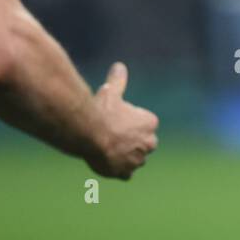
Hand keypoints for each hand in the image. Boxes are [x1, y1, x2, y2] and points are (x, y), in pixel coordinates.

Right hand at [86, 62, 158, 178]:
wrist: (89, 133)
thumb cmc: (101, 111)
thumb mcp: (110, 92)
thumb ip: (117, 81)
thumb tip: (119, 66)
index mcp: (150, 123)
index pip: (145, 124)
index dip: (129, 122)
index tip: (116, 119)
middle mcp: (149, 143)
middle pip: (144, 143)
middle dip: (132, 141)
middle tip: (112, 135)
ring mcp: (138, 160)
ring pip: (135, 159)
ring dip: (125, 156)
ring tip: (107, 148)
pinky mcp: (126, 172)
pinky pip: (125, 173)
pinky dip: (118, 170)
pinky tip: (107, 163)